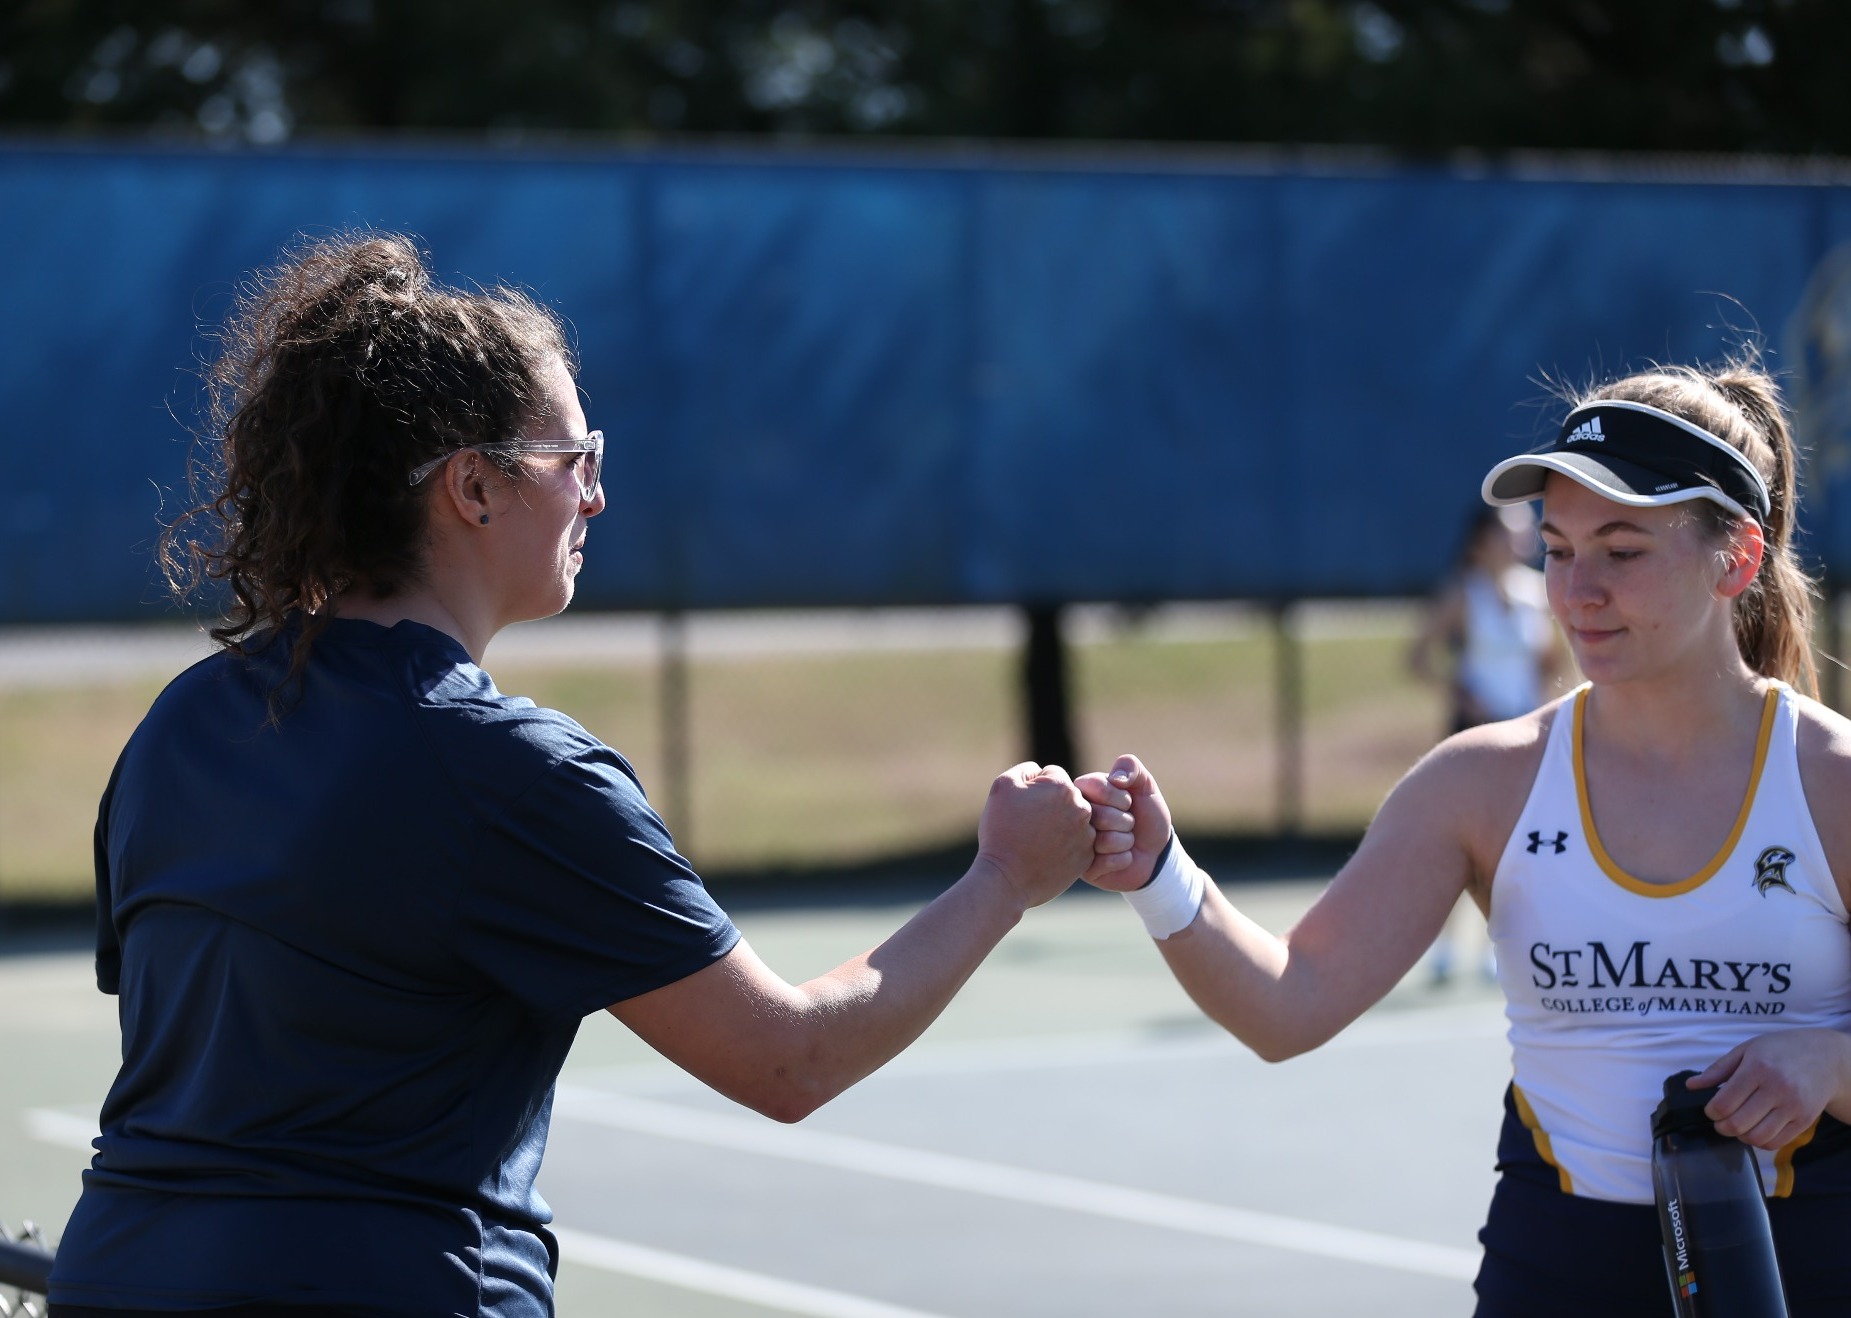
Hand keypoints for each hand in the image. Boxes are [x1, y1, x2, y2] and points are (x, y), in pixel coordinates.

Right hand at [975, 762, 1092, 908]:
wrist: (1006, 879)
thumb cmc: (1001, 831)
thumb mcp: (1003, 787)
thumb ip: (1025, 769)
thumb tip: (1041, 771)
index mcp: (1063, 788)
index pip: (1052, 775)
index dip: (1033, 788)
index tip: (1023, 806)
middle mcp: (1082, 809)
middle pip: (1067, 797)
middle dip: (1051, 805)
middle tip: (1030, 824)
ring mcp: (1087, 835)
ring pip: (1074, 819)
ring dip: (1060, 824)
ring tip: (1038, 840)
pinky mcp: (1087, 857)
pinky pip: (1079, 842)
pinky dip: (1066, 845)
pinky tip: (1047, 854)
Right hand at [1075, 754, 1172, 891]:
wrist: (1156, 853)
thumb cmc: (1146, 816)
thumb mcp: (1145, 785)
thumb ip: (1131, 767)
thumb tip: (1116, 778)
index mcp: (1084, 791)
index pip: (1096, 786)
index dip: (1121, 797)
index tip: (1128, 803)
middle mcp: (1075, 816)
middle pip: (1099, 815)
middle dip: (1125, 821)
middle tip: (1127, 824)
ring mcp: (1077, 843)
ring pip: (1103, 841)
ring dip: (1126, 841)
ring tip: (1125, 840)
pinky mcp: (1084, 868)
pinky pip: (1105, 863)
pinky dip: (1122, 859)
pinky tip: (1121, 857)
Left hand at [1691, 1028, 1850, 1149]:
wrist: (1824, 1057)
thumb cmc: (1779, 1050)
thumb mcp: (1746, 1050)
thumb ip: (1717, 1069)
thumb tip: (1692, 1086)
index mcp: (1758, 1068)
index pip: (1724, 1103)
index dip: (1711, 1112)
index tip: (1710, 1110)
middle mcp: (1777, 1089)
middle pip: (1738, 1124)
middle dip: (1721, 1127)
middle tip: (1720, 1121)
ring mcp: (1794, 1107)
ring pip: (1757, 1137)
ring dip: (1740, 1137)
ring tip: (1737, 1125)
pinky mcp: (1805, 1120)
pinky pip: (1776, 1142)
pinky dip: (1760, 1142)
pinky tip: (1755, 1130)